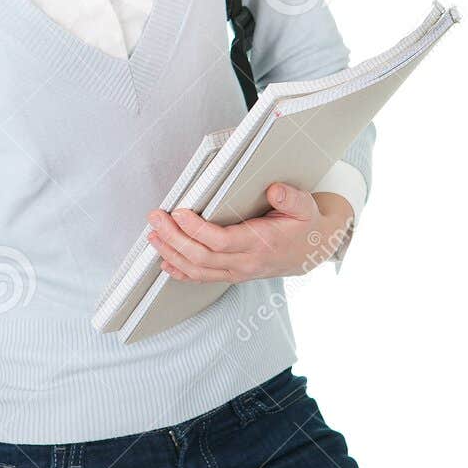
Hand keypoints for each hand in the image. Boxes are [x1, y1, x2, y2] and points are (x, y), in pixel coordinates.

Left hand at [146, 185, 354, 282]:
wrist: (313, 251)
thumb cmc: (305, 226)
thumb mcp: (306, 206)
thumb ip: (291, 198)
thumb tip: (274, 190)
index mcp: (261, 244)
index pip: (220, 241)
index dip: (196, 229)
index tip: (179, 212)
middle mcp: (247, 263)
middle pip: (201, 257)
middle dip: (174, 238)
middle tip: (156, 219)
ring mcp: (238, 272)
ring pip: (197, 270)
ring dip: (171, 254)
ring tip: (153, 236)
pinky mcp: (232, 275)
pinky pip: (202, 278)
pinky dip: (181, 272)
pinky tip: (165, 263)